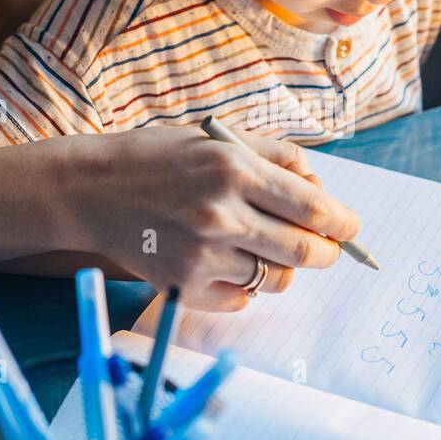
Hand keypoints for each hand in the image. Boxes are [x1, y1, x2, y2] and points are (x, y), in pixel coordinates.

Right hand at [46, 123, 359, 311]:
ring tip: (266, 249)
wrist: (89, 190)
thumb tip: (323, 192)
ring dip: (283, 268)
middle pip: (305, 252)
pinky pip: (241, 301)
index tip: (351, 228)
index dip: (344, 223)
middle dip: (328, 253)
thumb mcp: (217, 138)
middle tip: (328, 249)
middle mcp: (220, 214)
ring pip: (275, 280)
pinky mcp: (182, 287)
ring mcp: (201, 256)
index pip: (313, 209)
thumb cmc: (157, 158)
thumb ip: (276, 157)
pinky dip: (245, 287)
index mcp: (233, 169)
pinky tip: (228, 263)